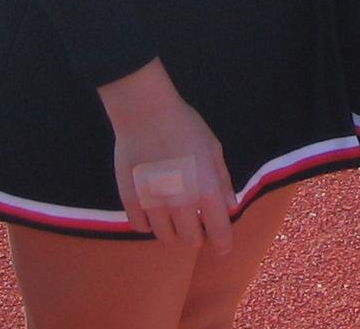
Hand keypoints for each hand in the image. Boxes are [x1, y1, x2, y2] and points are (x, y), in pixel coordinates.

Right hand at [95, 60, 235, 251]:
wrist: (145, 113)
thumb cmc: (185, 126)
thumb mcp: (213, 149)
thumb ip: (223, 182)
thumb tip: (229, 207)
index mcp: (206, 191)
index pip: (219, 233)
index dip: (223, 245)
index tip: (223, 247)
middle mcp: (180, 204)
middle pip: (190, 241)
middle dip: (196, 235)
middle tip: (196, 223)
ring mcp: (153, 205)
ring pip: (164, 238)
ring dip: (172, 230)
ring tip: (173, 214)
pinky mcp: (130, 201)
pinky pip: (140, 227)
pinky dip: (149, 223)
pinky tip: (153, 209)